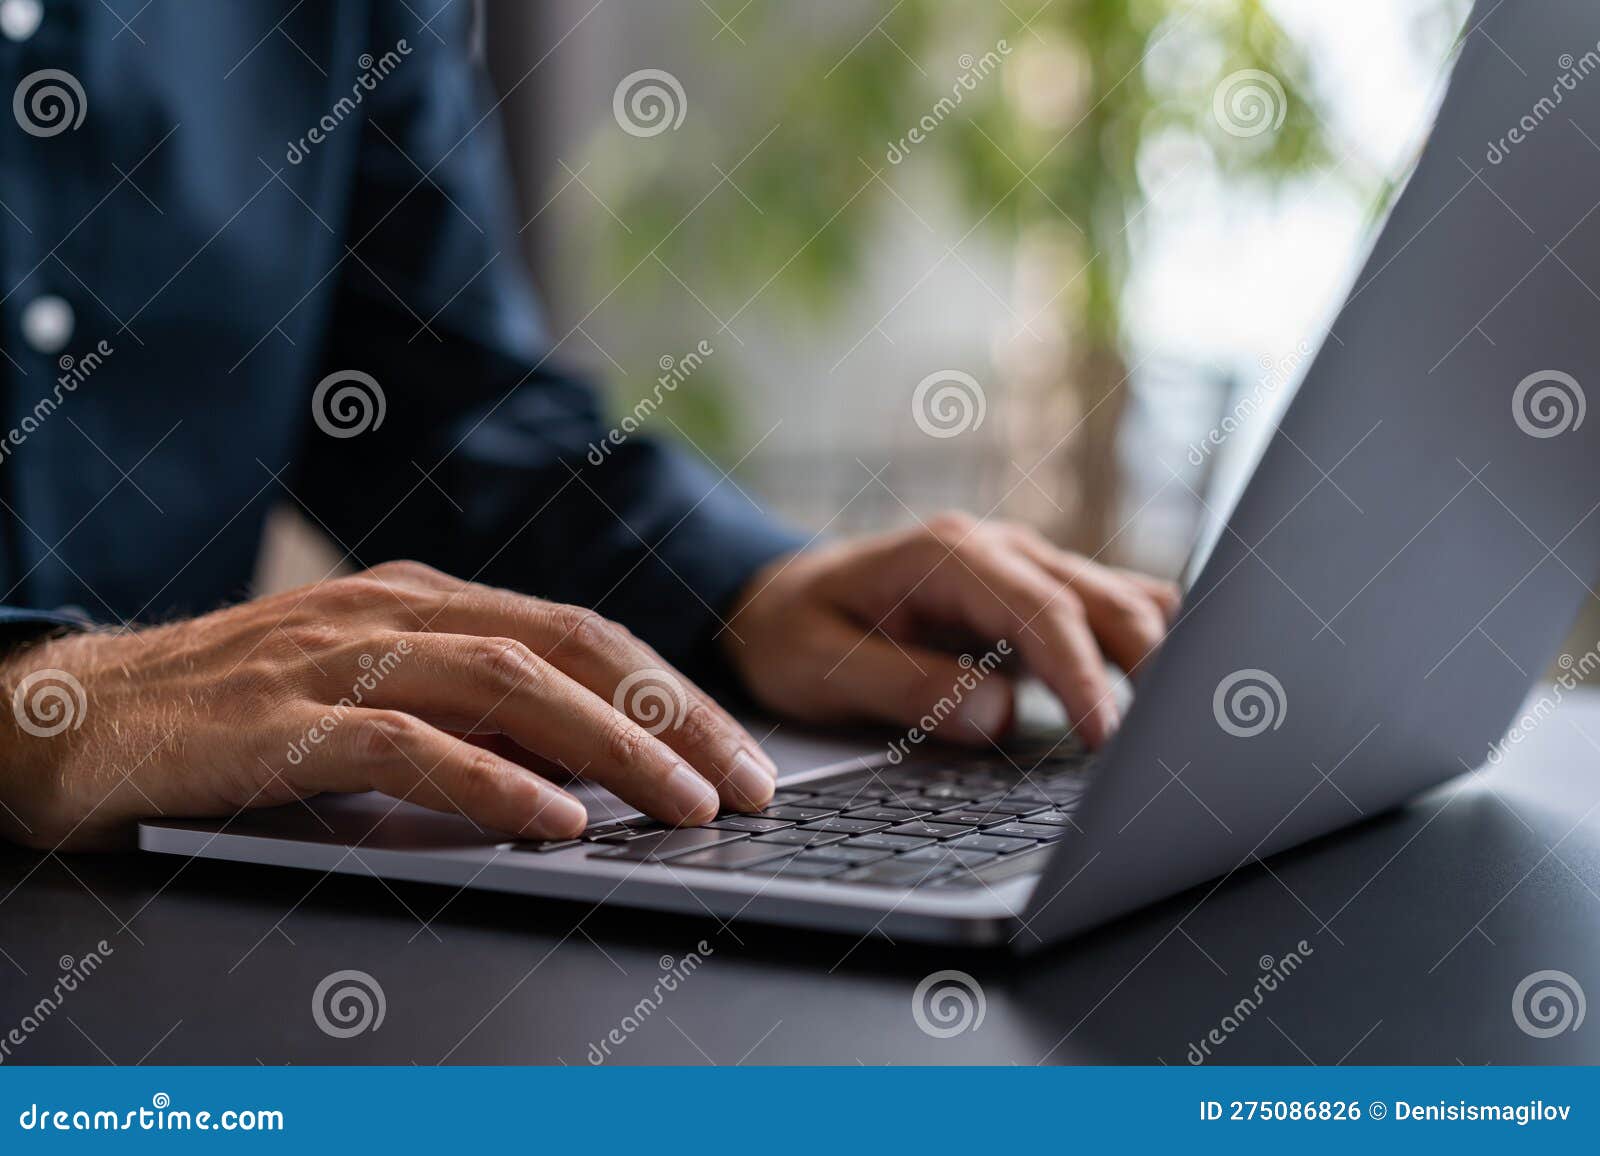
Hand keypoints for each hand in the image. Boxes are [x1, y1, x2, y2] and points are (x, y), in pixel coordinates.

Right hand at [0, 561, 775, 850]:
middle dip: (675, 718)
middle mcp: (398, 611)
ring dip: (613, 749)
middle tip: (749, 785)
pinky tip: (555, 820)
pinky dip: (493, 782)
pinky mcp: (283, 719)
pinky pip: (410, 744)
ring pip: (510, 684)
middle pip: (573, 649)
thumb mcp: (377, 698)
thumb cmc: (245, 715)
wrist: (84, 712)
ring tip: (685, 805)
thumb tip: (593, 764)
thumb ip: (473, 715)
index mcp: (430, 600)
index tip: (742, 755)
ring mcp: (339, 657)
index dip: (674, 694)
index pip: (585, 635)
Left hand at [723, 512, 1179, 748]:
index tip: (1108, 737)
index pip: (1041, 612)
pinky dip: (1139, 647)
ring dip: (1154, 655)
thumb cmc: (795, 632)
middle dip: (1147, 664)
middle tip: (1168, 741)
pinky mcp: (1034, 595)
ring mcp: (1023, 567)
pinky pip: (1105, 612)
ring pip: (1119, 600)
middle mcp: (998, 549)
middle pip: (1101, 598)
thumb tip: (997, 713)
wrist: (780, 599)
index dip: (1082, 676)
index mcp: (946, 555)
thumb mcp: (822, 667)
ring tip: (1179, 724)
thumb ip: (905, 688)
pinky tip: (1162, 694)